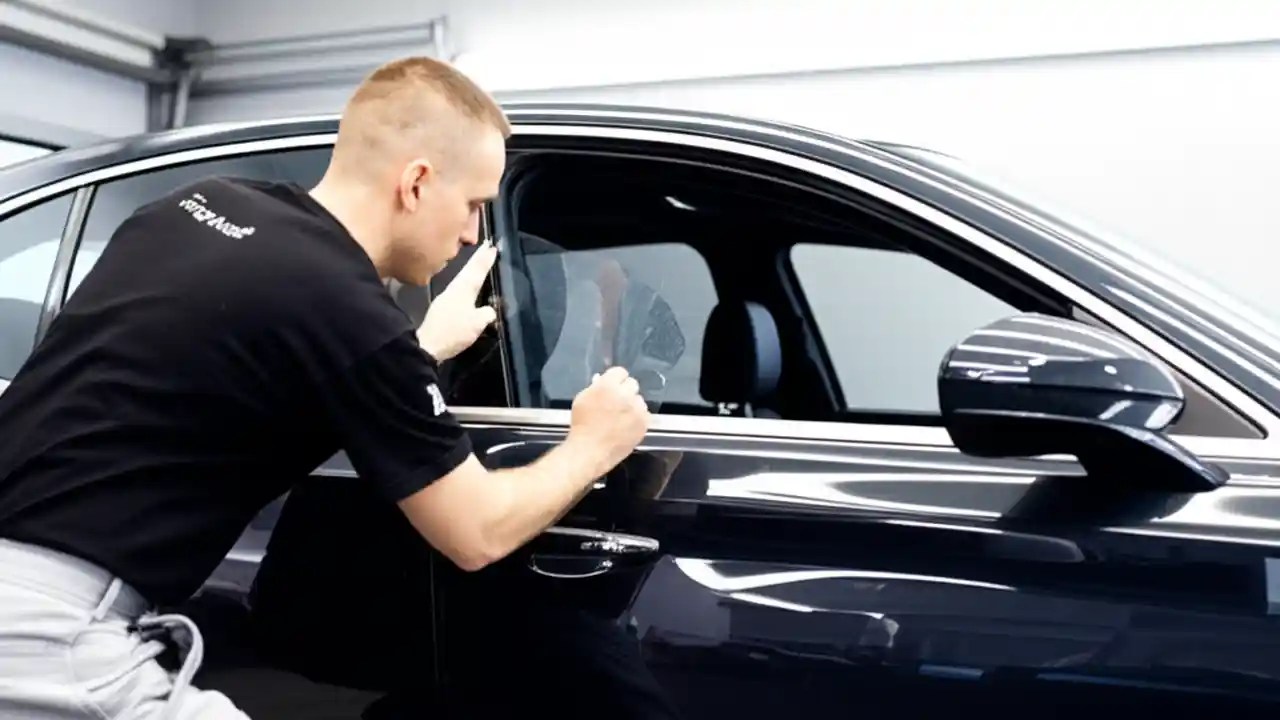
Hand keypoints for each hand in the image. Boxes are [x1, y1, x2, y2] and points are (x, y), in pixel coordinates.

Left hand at [417, 243, 498, 361]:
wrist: (427, 346)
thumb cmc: (454, 333)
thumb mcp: (477, 324)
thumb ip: (486, 313)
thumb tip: (489, 310)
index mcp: (463, 290)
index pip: (477, 271)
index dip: (485, 259)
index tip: (492, 246)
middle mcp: (453, 290)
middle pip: (467, 271)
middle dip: (478, 259)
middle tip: (486, 246)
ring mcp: (445, 298)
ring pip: (461, 279)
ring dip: (471, 270)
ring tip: (479, 263)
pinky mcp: (441, 308)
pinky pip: (457, 289)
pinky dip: (465, 283)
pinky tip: (467, 286)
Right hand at [567, 366, 650, 471]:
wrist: (590, 450)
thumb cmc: (582, 427)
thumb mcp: (582, 399)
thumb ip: (596, 387)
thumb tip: (603, 382)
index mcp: (608, 385)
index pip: (620, 372)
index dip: (616, 379)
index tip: (614, 386)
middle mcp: (625, 395)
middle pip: (632, 384)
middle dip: (625, 391)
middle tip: (617, 402)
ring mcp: (637, 409)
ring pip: (639, 400)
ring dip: (633, 405)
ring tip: (621, 418)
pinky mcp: (644, 423)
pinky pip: (645, 415)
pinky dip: (638, 419)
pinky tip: (626, 426)